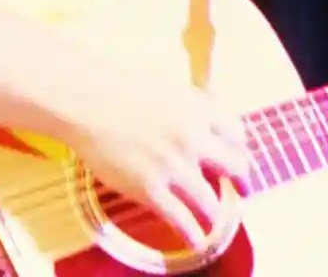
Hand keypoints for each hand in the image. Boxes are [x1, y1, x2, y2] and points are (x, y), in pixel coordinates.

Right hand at [62, 56, 253, 249]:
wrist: (85, 100)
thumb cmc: (118, 87)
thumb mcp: (168, 88)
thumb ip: (190, 106)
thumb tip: (202, 119)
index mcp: (199, 110)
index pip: (237, 133)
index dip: (239, 148)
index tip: (237, 155)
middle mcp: (194, 139)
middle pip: (236, 166)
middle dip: (241, 181)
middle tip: (241, 188)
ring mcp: (173, 166)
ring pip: (210, 200)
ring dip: (216, 212)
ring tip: (215, 217)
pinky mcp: (149, 188)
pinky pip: (180, 218)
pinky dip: (193, 233)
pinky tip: (197, 240)